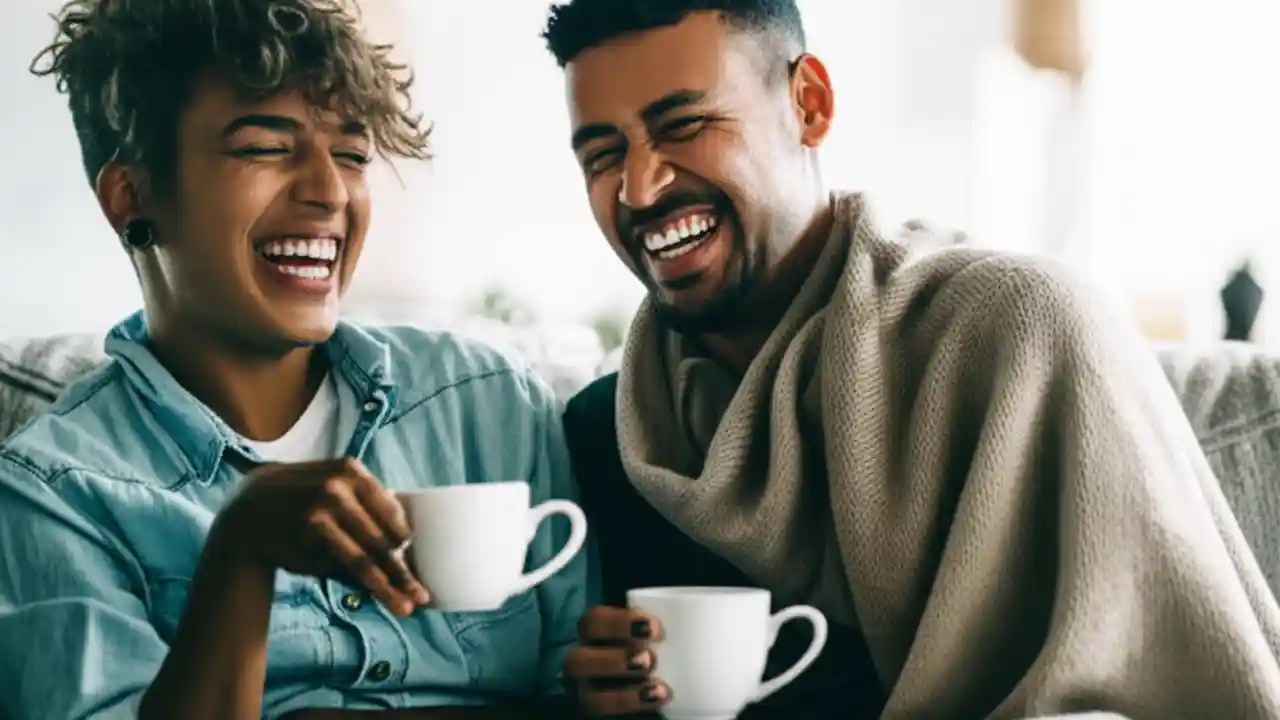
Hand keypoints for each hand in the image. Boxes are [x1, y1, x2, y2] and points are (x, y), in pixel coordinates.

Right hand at [210, 457, 430, 615]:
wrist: (242, 519)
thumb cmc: (291, 511)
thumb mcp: (324, 496)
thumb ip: (358, 511)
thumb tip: (403, 541)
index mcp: (351, 469)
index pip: (391, 510)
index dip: (406, 538)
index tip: (420, 562)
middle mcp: (343, 482)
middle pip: (385, 533)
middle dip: (405, 566)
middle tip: (423, 593)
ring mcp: (329, 502)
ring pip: (372, 552)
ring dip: (395, 581)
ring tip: (413, 603)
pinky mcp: (315, 525)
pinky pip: (353, 561)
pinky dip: (374, 583)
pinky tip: (391, 597)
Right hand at [564, 606, 670, 715]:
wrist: (668, 691)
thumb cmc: (666, 650)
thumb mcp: (663, 633)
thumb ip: (668, 624)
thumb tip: (712, 609)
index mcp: (598, 634)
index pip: (592, 621)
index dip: (618, 623)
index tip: (656, 628)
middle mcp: (586, 663)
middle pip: (577, 660)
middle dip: (612, 660)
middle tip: (650, 660)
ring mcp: (591, 694)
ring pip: (589, 698)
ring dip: (623, 696)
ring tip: (658, 691)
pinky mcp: (602, 714)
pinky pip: (603, 718)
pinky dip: (629, 713)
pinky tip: (656, 709)